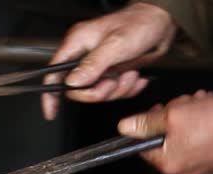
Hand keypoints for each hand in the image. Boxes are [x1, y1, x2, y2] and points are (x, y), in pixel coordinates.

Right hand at [42, 2, 177, 119]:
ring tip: (129, 73)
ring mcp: (99, 66)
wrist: (163, 23)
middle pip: (77, 90)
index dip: (50, 95)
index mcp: (77, 44)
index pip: (53, 74)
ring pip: (97, 93)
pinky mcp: (112, 73)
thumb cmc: (140, 23)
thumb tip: (72, 82)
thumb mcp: (115, 45)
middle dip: (98, 91)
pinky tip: (134, 75)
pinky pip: (113, 92)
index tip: (52, 112)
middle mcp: (85, 56)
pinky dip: (127, 88)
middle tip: (112, 81)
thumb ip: (92, 65)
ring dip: (117, 88)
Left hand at [118, 90, 212, 173]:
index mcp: (168, 166)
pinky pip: (201, 142)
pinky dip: (203, 126)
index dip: (148, 124)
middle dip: (171, 119)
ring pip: (183, 138)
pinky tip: (211, 114)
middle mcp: (184, 172)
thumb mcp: (171, 115)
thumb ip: (144, 122)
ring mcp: (202, 168)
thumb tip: (124, 128)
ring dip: (188, 118)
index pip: (142, 146)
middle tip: (183, 105)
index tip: (159, 112)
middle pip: (164, 141)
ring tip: (200, 106)